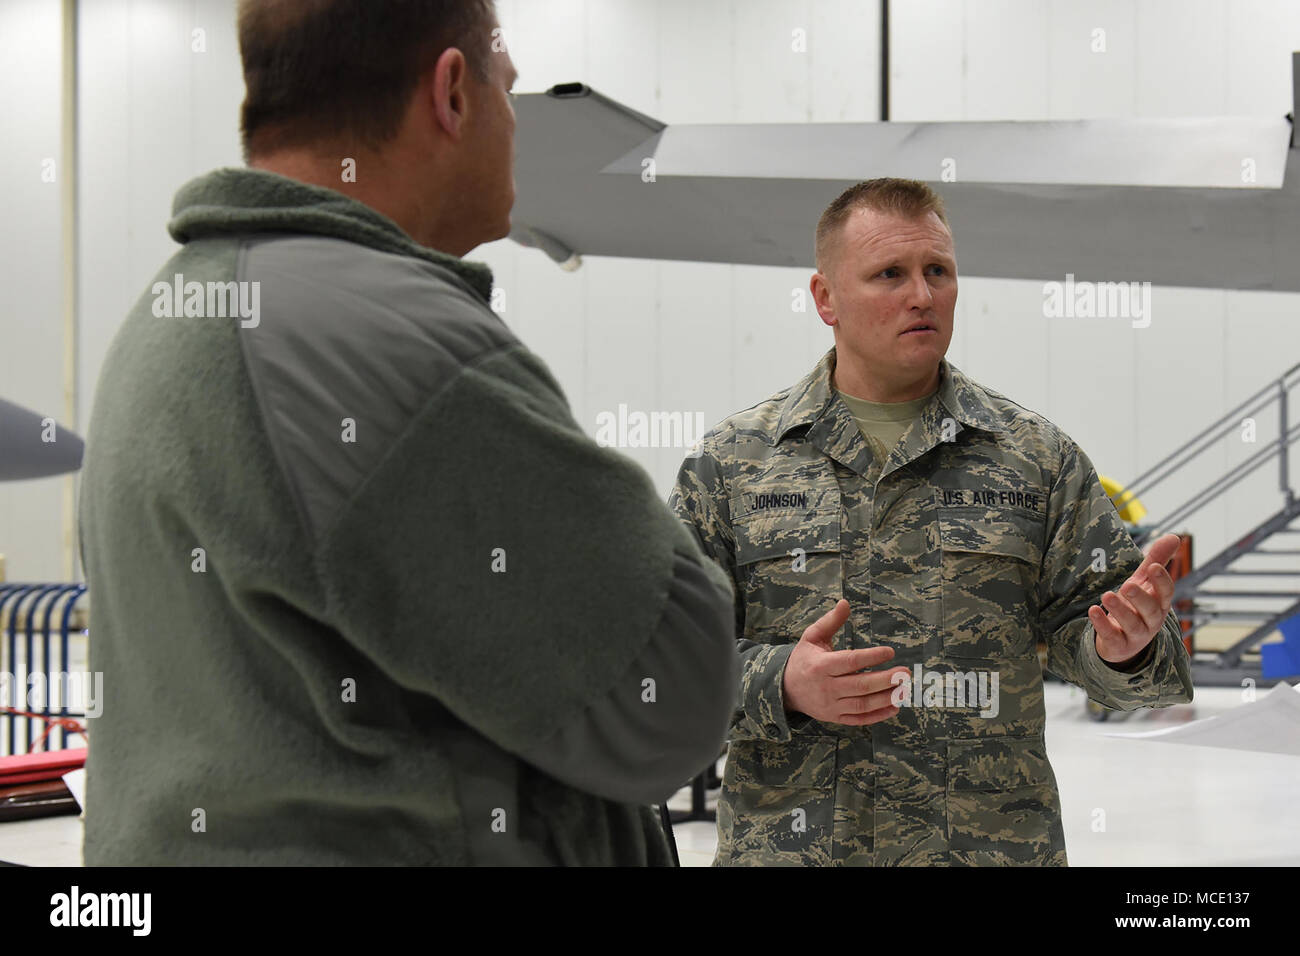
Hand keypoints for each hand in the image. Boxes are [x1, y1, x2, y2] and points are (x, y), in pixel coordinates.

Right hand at [782, 599, 908, 725]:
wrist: (785, 689)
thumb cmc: (803, 659)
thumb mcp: (812, 637)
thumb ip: (830, 621)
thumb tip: (845, 603)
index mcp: (821, 665)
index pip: (850, 662)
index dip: (871, 657)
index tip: (890, 651)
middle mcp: (826, 687)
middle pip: (860, 685)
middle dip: (885, 680)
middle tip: (905, 672)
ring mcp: (831, 705)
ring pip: (862, 704)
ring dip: (886, 698)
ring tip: (904, 689)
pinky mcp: (835, 717)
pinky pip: (859, 719)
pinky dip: (878, 715)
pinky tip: (894, 706)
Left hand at [1089, 533, 1179, 665]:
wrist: (1124, 641)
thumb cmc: (1137, 606)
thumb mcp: (1145, 582)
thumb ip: (1156, 560)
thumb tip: (1174, 536)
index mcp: (1159, 603)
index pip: (1166, 593)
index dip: (1162, 581)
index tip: (1153, 567)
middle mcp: (1151, 620)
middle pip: (1150, 611)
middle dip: (1140, 598)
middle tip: (1127, 585)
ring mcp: (1135, 634)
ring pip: (1132, 624)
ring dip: (1120, 610)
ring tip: (1107, 595)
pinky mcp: (1118, 644)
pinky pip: (1112, 636)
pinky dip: (1102, 624)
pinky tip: (1093, 610)